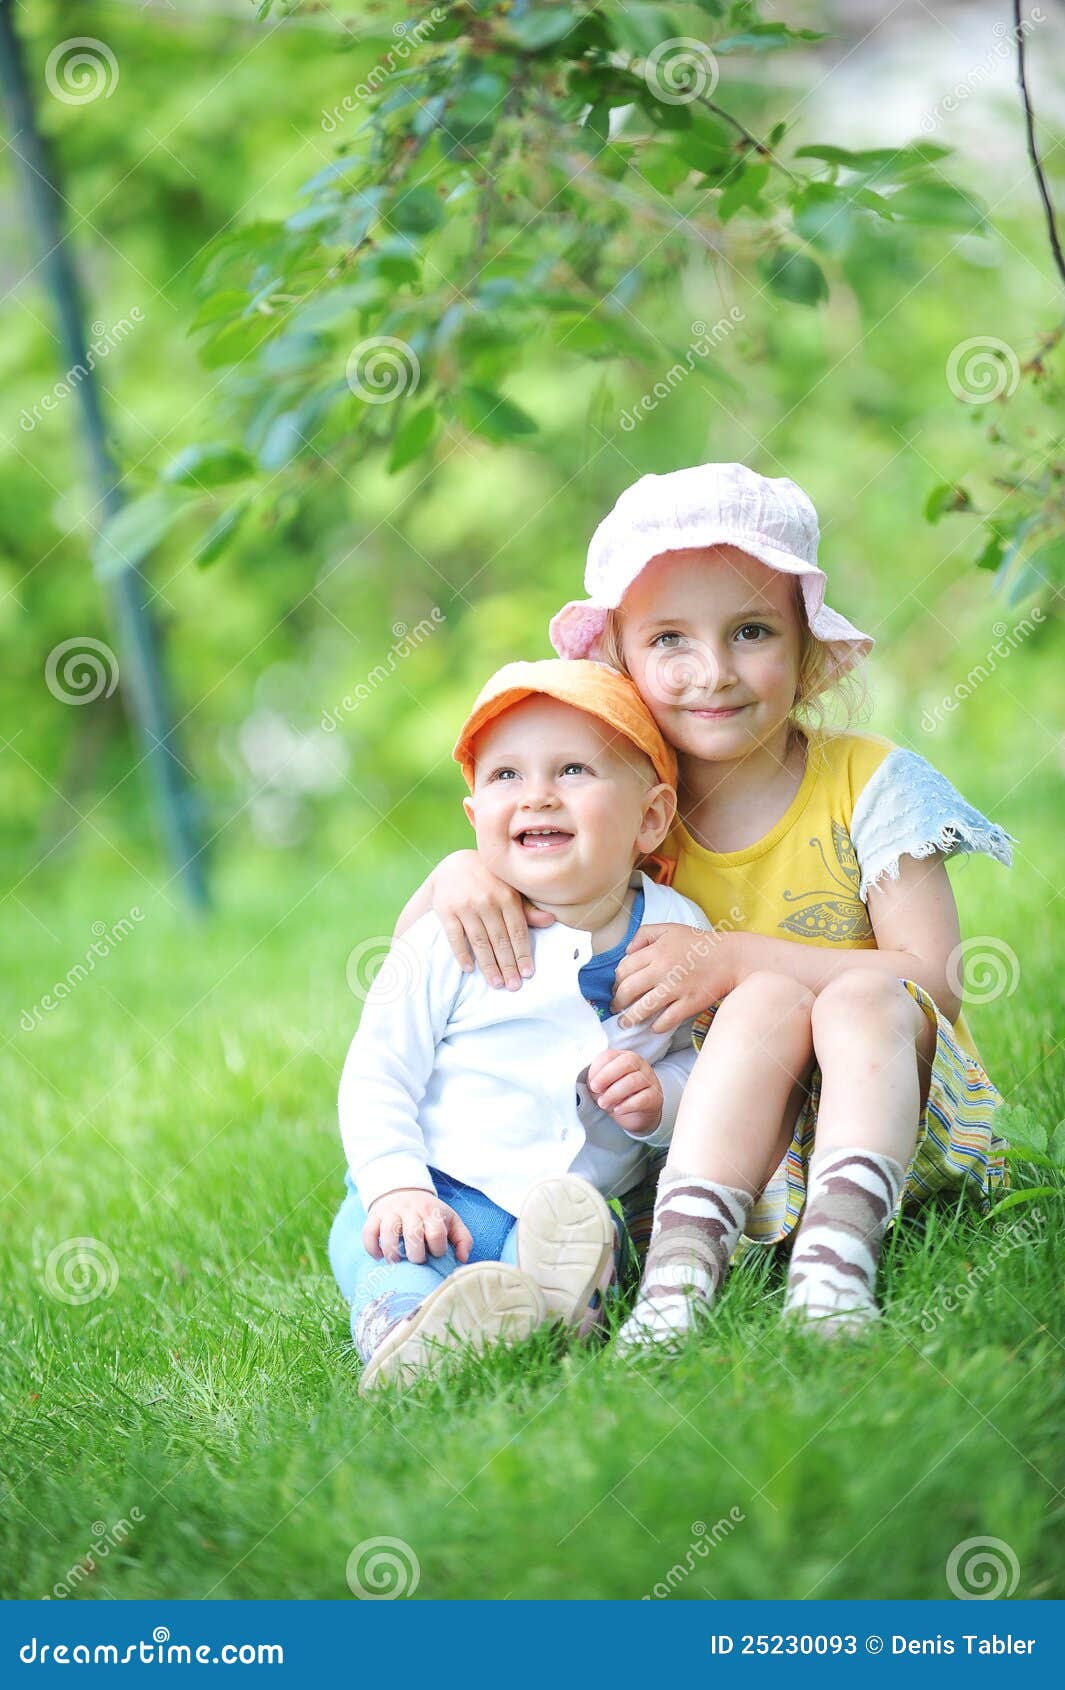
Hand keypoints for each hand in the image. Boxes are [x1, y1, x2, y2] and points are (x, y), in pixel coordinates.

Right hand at [362, 1188, 473, 1264]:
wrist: (403, 1190)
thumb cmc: (430, 1213)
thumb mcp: (451, 1220)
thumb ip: (463, 1239)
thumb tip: (463, 1259)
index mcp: (432, 1212)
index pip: (436, 1233)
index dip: (437, 1250)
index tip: (435, 1254)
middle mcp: (411, 1210)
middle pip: (413, 1235)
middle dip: (416, 1255)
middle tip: (417, 1260)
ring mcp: (391, 1212)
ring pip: (388, 1233)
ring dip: (392, 1253)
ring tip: (397, 1262)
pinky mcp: (374, 1216)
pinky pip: (368, 1233)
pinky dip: (371, 1248)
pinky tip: (379, 1255)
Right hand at [432, 850, 554, 989]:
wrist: (454, 865)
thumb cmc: (489, 881)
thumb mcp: (510, 888)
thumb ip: (527, 908)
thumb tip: (551, 921)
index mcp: (507, 895)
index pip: (517, 930)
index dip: (523, 953)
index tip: (528, 973)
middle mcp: (487, 901)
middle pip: (500, 940)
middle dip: (508, 965)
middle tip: (513, 986)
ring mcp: (465, 906)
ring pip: (479, 942)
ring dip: (488, 965)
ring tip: (496, 983)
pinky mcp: (446, 911)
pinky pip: (455, 937)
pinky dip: (462, 954)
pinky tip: (469, 969)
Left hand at [586, 1048, 662, 1135]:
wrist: (636, 1115)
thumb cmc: (617, 1096)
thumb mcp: (604, 1086)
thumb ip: (595, 1080)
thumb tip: (588, 1082)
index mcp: (624, 1057)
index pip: (610, 1055)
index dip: (597, 1067)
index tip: (590, 1081)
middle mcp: (639, 1065)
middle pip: (626, 1062)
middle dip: (607, 1076)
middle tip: (595, 1089)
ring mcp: (650, 1080)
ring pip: (634, 1080)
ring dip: (614, 1093)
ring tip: (603, 1103)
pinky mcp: (655, 1097)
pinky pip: (644, 1098)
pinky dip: (628, 1105)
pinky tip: (618, 1109)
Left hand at [611, 923, 737, 1032]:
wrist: (731, 957)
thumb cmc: (699, 943)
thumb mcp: (670, 929)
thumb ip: (644, 934)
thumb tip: (626, 951)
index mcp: (656, 951)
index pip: (624, 969)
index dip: (616, 981)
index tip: (616, 988)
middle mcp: (662, 970)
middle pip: (628, 990)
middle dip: (617, 1002)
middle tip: (616, 1008)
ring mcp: (676, 988)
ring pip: (643, 1008)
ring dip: (630, 1018)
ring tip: (626, 1022)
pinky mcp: (689, 1003)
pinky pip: (666, 1020)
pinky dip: (657, 1026)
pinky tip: (653, 1027)